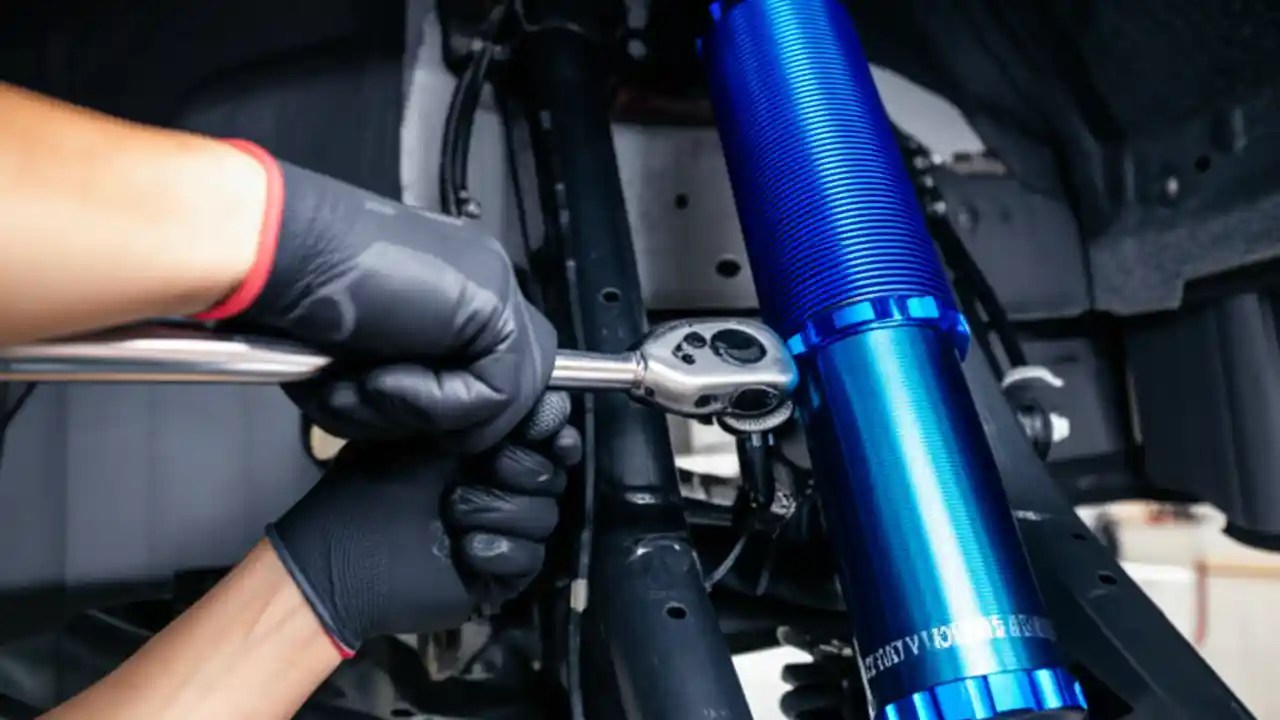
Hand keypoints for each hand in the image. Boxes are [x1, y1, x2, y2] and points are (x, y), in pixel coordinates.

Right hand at [204, 141, 555, 451]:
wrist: (275, 254)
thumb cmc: (294, 301)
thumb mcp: (356, 362)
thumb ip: (408, 389)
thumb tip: (439, 430)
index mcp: (455, 289)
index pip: (492, 372)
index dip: (446, 409)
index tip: (388, 409)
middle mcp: (483, 284)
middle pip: (508, 391)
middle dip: (445, 420)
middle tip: (377, 402)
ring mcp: (494, 290)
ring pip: (501, 403)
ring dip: (425, 416)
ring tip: (366, 385)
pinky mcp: (493, 308)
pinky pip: (492, 396)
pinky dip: (431, 404)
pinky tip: (383, 374)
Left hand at [265, 393, 580, 655]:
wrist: (343, 553)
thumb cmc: (374, 485)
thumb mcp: (429, 430)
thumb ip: (483, 411)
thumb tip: (539, 397)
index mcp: (486, 447)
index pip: (549, 437)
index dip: (555, 435)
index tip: (551, 434)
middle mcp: (499, 486)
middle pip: (553, 475)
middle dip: (521, 470)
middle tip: (487, 469)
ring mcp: (502, 530)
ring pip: (545, 517)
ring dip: (498, 511)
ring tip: (451, 514)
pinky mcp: (499, 573)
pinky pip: (530, 560)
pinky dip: (499, 551)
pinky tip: (463, 548)